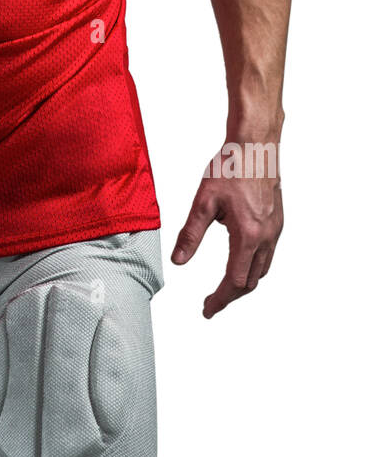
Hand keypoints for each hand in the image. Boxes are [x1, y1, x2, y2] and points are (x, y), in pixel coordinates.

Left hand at [171, 142, 283, 317]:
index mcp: (248, 235)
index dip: (219, 299)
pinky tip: (240, 261)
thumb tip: (178, 261)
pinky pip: (268, 256)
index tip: (207, 310)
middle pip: (250, 281)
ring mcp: (275, 231)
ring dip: (243, 283)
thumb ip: (191, 234)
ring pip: (262, 271)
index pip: (234, 281)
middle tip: (211, 303)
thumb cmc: (230, 168)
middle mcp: (266, 237)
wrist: (256, 146)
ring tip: (223, 288)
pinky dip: (253, 267)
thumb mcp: (204, 201)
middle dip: (230, 296)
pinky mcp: (278, 223)